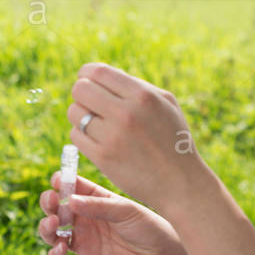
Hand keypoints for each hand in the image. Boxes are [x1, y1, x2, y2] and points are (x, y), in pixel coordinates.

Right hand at [37, 173, 201, 254]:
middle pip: (56, 210)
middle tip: (51, 202)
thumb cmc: (150, 229)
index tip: (57, 181)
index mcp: (95, 202)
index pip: (70, 188)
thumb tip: (69, 200)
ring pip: (53, 235)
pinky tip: (60, 249)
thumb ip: (99, 207)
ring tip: (54, 225)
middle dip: (48, 204)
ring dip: (46, 229)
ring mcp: (84, 243)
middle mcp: (86, 221)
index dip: (60, 183)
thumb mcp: (126, 211)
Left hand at [67, 63, 207, 214]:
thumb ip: (136, 86)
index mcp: (142, 96)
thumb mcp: (166, 103)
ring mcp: (112, 137)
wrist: (179, 182)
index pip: (97, 72)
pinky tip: (95, 139)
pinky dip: (81, 136)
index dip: (85, 73)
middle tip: (89, 103)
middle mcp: (126, 113)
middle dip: (80, 93)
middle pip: (80, 90)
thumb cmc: (173, 139)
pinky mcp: (103, 158)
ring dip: (79, 116)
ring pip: (74, 113)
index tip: (85, 80)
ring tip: (94, 122)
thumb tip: (101, 77)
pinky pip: (75, 136)